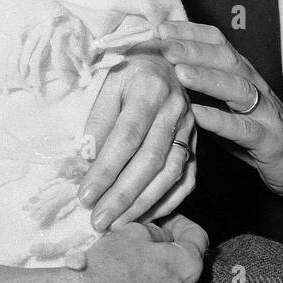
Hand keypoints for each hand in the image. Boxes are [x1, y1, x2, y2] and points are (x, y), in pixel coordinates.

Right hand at [46, 215, 206, 282]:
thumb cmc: (108, 267)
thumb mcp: (132, 232)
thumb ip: (156, 232)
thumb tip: (161, 237)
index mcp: (188, 265)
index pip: (198, 237)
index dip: (181, 224)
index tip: (167, 222)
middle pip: (189, 267)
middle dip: (173, 254)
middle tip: (149, 246)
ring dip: (163, 280)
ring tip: (136, 272)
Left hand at [78, 53, 196, 229]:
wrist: (165, 57)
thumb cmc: (128, 71)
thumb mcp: (107, 83)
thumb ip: (98, 120)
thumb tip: (87, 159)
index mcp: (149, 90)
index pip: (125, 137)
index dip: (105, 170)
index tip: (85, 196)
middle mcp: (175, 110)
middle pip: (150, 161)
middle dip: (123, 196)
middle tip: (98, 222)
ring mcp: (190, 128)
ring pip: (171, 173)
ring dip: (143, 204)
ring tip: (117, 225)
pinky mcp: (196, 142)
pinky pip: (187, 178)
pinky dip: (169, 201)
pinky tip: (146, 216)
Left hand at [156, 20, 282, 199]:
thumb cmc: (258, 132)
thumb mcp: (230, 107)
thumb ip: (204, 91)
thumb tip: (164, 74)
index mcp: (245, 75)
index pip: (220, 44)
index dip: (193, 33)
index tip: (164, 29)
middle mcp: (256, 87)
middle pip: (226, 59)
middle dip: (195, 50)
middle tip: (165, 45)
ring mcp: (265, 113)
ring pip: (237, 88)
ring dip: (207, 78)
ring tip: (180, 73)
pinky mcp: (269, 141)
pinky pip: (243, 128)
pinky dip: (219, 120)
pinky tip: (197, 114)